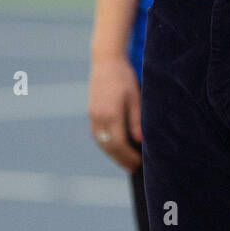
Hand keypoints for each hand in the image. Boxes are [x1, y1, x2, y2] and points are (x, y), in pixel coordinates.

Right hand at [88, 54, 142, 172]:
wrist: (105, 61)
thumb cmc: (124, 77)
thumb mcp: (135, 97)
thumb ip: (136, 120)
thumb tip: (139, 141)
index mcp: (111, 114)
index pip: (120, 143)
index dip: (129, 155)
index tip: (139, 163)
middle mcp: (99, 117)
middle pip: (109, 146)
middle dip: (120, 159)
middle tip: (132, 169)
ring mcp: (92, 115)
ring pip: (101, 142)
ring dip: (112, 154)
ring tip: (124, 162)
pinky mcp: (90, 112)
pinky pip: (96, 135)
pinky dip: (105, 144)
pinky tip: (114, 148)